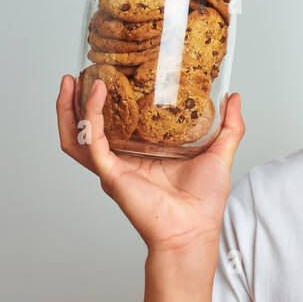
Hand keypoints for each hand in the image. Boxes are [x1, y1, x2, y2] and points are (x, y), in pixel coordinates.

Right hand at [56, 75, 245, 255]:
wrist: (194, 229)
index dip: (108, 100)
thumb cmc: (203, 202)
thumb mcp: (220, 152)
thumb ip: (229, 126)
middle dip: (76, 100)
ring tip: (70, 79)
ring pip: (78, 134)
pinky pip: (92, 141)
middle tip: (79, 72)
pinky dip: (90, 116)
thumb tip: (234, 97)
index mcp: (143, 153)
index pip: (117, 122)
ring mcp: (114, 167)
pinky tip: (94, 93)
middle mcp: (123, 159)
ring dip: (68, 107)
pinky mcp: (112, 173)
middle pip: (88, 126)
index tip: (109, 72)